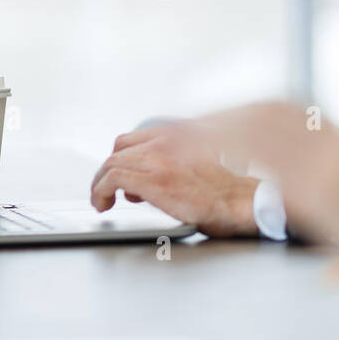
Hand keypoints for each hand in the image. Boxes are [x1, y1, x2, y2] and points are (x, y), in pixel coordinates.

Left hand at [90, 120, 258, 236]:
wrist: (238, 202)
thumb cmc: (222, 191)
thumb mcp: (195, 165)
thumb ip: (170, 163)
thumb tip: (142, 182)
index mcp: (178, 135)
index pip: (135, 139)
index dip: (122, 158)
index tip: (120, 176)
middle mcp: (166, 140)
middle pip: (119, 150)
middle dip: (108, 172)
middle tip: (107, 191)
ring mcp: (157, 158)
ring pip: (111, 164)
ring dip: (100, 184)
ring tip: (102, 201)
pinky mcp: (151, 180)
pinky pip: (111, 180)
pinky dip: (100, 192)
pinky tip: (104, 205)